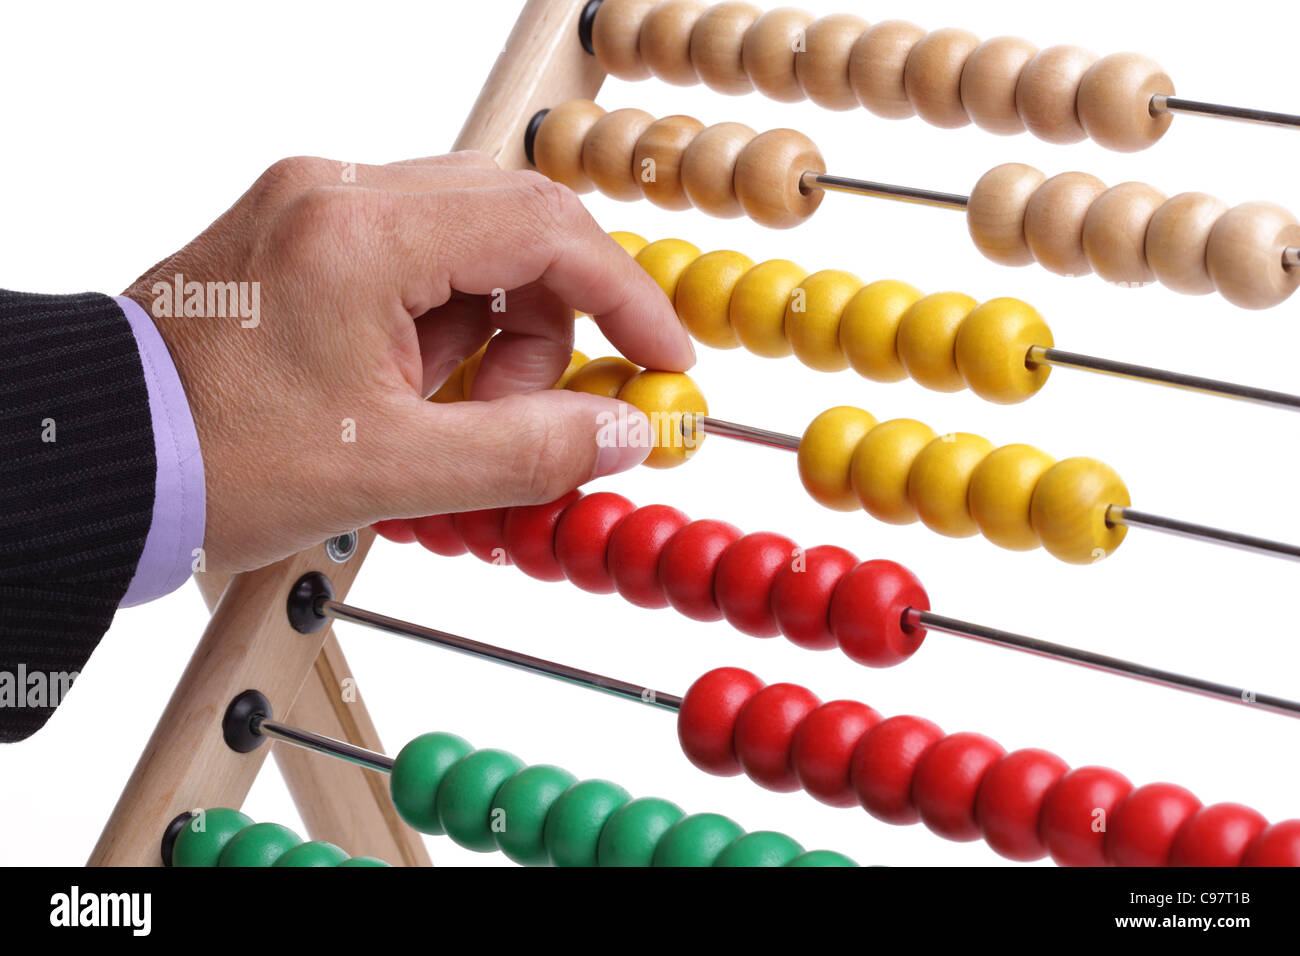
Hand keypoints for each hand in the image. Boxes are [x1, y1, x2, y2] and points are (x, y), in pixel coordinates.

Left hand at [126, 152, 694, 574]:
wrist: (97, 455)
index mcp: (360, 234)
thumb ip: (529, 452)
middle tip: (532, 411)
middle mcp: (338, 191)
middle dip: (549, 323)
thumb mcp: (393, 472)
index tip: (664, 358)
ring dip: (492, 329)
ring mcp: (315, 204)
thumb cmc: (216, 460)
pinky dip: (443, 323)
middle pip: (514, 223)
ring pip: (469, 240)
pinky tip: (408, 388)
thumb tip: (628, 435)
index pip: (544, 230)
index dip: (625, 295)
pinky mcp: (302, 231)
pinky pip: (418, 256)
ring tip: (444, 416)